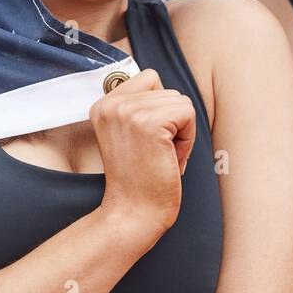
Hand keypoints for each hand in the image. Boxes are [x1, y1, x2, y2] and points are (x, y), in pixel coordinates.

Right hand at [90, 67, 196, 244]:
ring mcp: (128, 112)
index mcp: (103, 104)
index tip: (148, 140)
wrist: (133, 213)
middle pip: (169, 91)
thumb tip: (161, 85)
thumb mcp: (131, 134)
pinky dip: (188, 138)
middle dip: (173, 123)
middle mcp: (111, 104)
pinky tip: (169, 158)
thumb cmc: (140, 179)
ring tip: (160, 156)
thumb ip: (140, 107)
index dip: (161, 109)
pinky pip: (189, 114)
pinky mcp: (149, 124)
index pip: (150, 78)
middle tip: (155, 153)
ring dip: (181, 131)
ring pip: (181, 102)